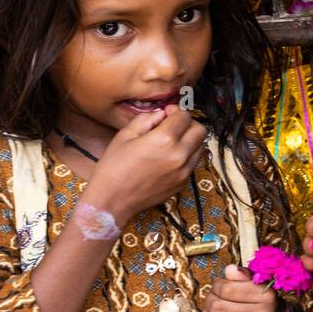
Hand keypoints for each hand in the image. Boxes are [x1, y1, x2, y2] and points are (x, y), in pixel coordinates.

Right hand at [85, 105, 207, 219]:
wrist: (112, 200)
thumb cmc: (113, 167)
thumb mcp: (125, 135)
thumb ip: (146, 119)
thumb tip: (161, 114)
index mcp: (164, 140)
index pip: (184, 117)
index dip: (175, 111)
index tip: (166, 114)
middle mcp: (179, 155)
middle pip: (200, 131)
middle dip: (188, 124)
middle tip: (173, 126)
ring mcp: (184, 172)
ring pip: (200, 147)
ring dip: (190, 140)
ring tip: (172, 142)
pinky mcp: (183, 183)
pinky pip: (193, 163)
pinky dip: (186, 156)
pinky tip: (169, 158)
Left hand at [200, 264, 279, 311]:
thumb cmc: (261, 301)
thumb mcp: (257, 284)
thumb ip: (243, 275)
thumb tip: (229, 270)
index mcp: (266, 297)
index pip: (226, 289)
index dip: (217, 285)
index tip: (219, 285)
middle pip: (217, 307)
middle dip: (209, 299)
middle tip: (212, 298)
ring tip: (210, 311)